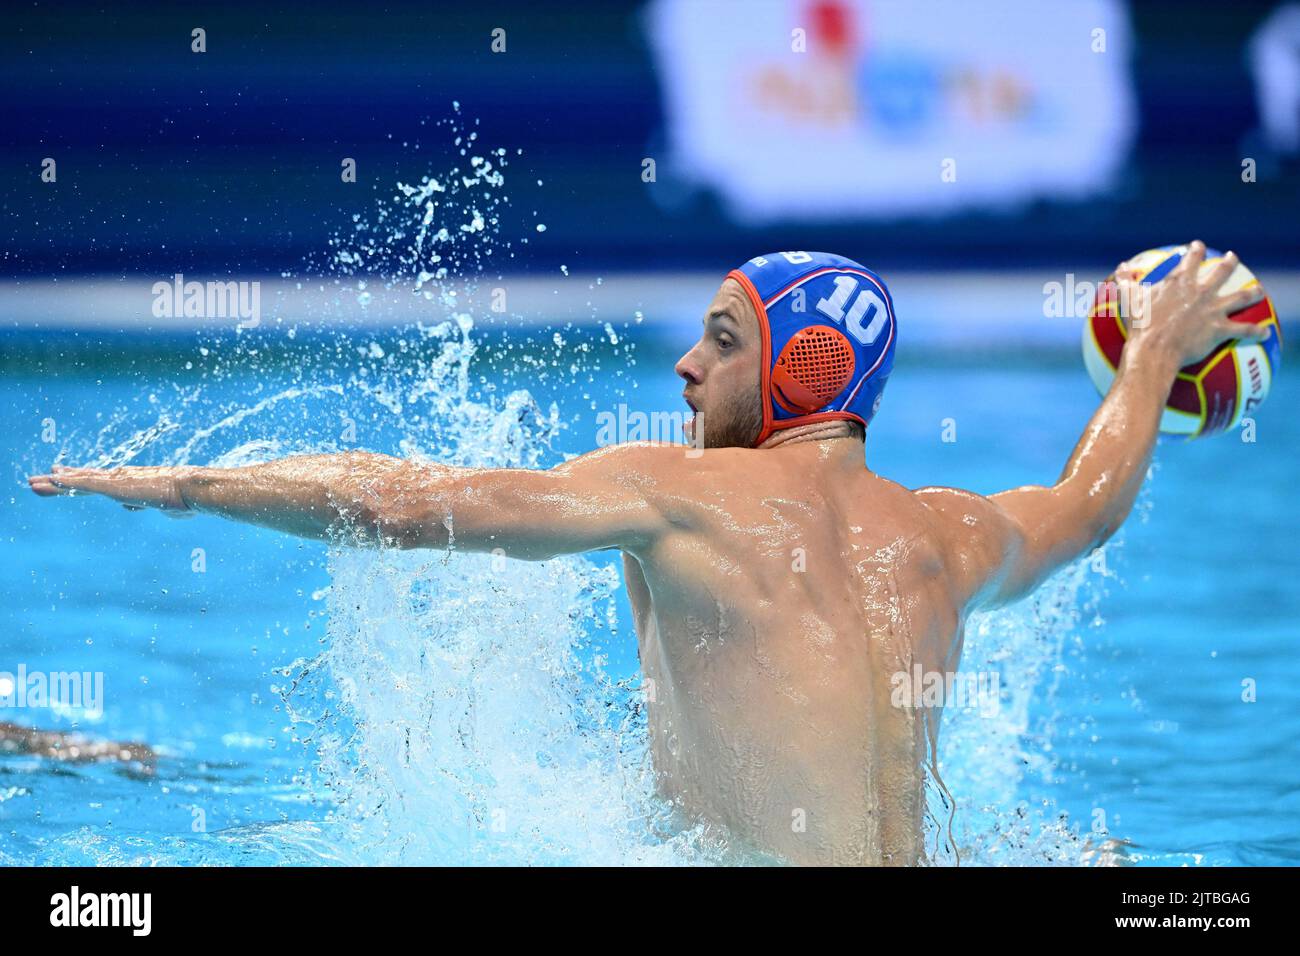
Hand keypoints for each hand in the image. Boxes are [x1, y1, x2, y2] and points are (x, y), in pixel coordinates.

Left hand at [27, 464, 194, 516]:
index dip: (78, 480)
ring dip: (54, 484)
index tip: (61, 475)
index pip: (98, 483)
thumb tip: (148, 506)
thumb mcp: (166, 507)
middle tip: (36, 479)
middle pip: (83, 480)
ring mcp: (115, 482)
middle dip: (59, 481)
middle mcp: (119, 479)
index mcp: (131, 484)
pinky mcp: (115, 486)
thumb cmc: (186, 499)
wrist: (192, 489)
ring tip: (32, 483)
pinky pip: (85, 485)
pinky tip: (53, 480)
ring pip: (78, 482)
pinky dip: (68, 483)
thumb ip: (154, 506)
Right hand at [1117, 240, 1270, 371]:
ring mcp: (1212, 310)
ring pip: (1240, 298)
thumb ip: (1125, 281)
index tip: (1198, 246)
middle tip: (1233, 258)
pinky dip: (1255, 332)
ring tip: (1259, 291)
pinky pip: (1243, 330)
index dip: (1196, 250)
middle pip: (1221, 272)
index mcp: (1179, 283)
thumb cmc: (1139, 325)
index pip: (1191, 259)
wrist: (1153, 350)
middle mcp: (1200, 292)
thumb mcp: (1128, 299)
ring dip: (1252, 294)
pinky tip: (1264, 333)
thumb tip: (1121, 267)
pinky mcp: (1219, 329)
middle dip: (1229, 263)